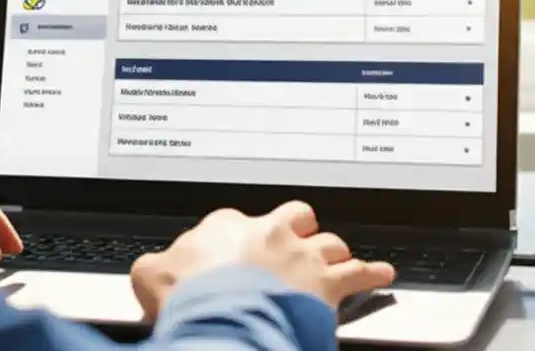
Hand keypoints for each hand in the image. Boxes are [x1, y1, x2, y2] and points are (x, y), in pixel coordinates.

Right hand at [130, 201, 394, 320]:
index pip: (235, 221)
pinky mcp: (326, 284)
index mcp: (227, 226)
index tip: (234, 253)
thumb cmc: (189, 298)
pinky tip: (383, 272)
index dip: (237, 238)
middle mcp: (269, 232)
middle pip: (293, 217)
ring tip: (338, 256)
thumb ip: (155, 265)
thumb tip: (152, 269)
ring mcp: (300, 256)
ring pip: (329, 241)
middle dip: (296, 227)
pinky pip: (360, 273)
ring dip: (332, 251)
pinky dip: (373, 273)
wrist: (223, 318)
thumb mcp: (150, 275)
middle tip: (295, 239)